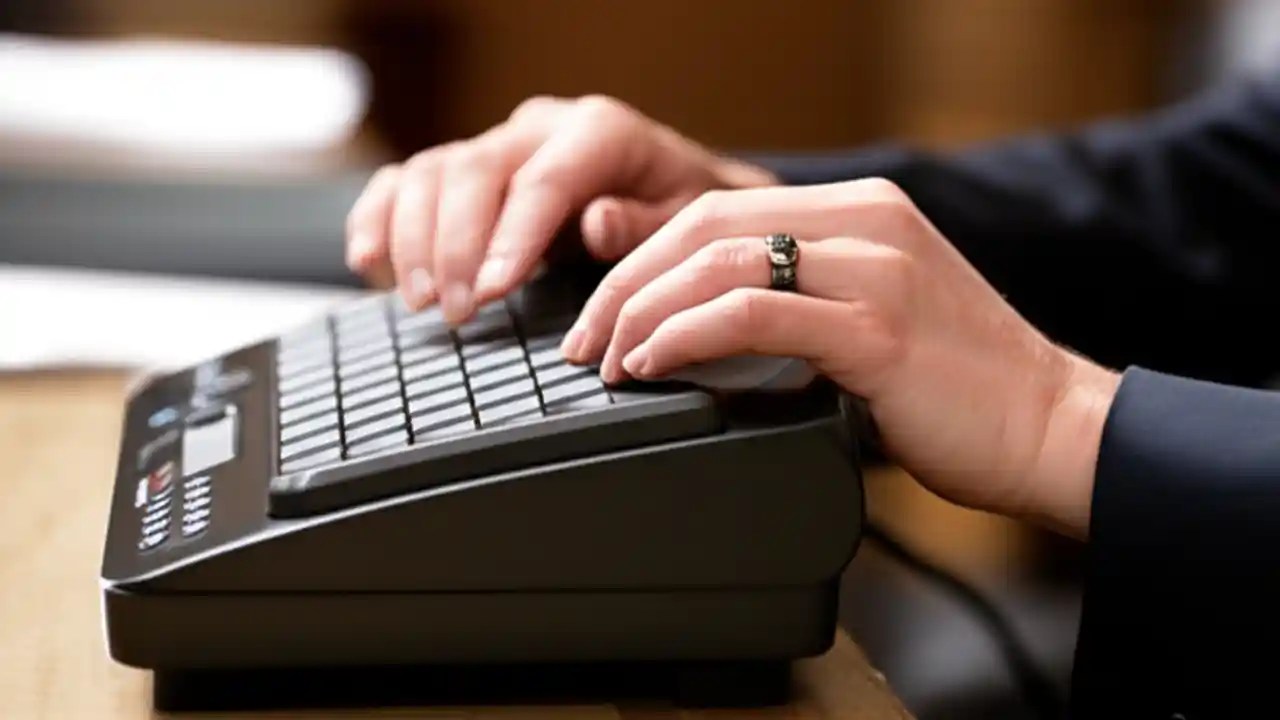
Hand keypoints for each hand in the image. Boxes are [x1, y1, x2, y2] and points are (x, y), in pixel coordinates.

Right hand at [344, 95, 777, 323]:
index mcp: (598, 132)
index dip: (510, 237)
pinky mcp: (465, 169)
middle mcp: (539, 128)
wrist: (669, 187)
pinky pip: (405, 181)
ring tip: (420, 302)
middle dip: (455, 246)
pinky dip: (379, 218)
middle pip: (474, 172)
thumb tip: (598, 223)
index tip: (491, 291)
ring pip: (431, 172)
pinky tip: (369, 264)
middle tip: (455, 312)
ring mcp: (497, 145)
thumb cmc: (677, 208)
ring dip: (413, 239)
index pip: (542, 180)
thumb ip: (644, 224)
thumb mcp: (684, 219)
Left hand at [563, 179, 1119, 537]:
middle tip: (584, 340)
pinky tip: (651, 361)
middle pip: (705, 226)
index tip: (603, 313)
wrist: (1050, 428)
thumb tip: (704, 331)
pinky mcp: (877, 326)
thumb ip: (799, 304)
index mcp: (862, 212)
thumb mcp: (871, 320)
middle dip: (626, 283)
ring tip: (606, 359)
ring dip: (643, 311)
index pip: (720, 211)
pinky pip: (754, 313)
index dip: (645, 259)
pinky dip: (686, 334)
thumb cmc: (959, 390)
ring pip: (720, 261)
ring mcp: (874, 267)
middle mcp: (867, 221)